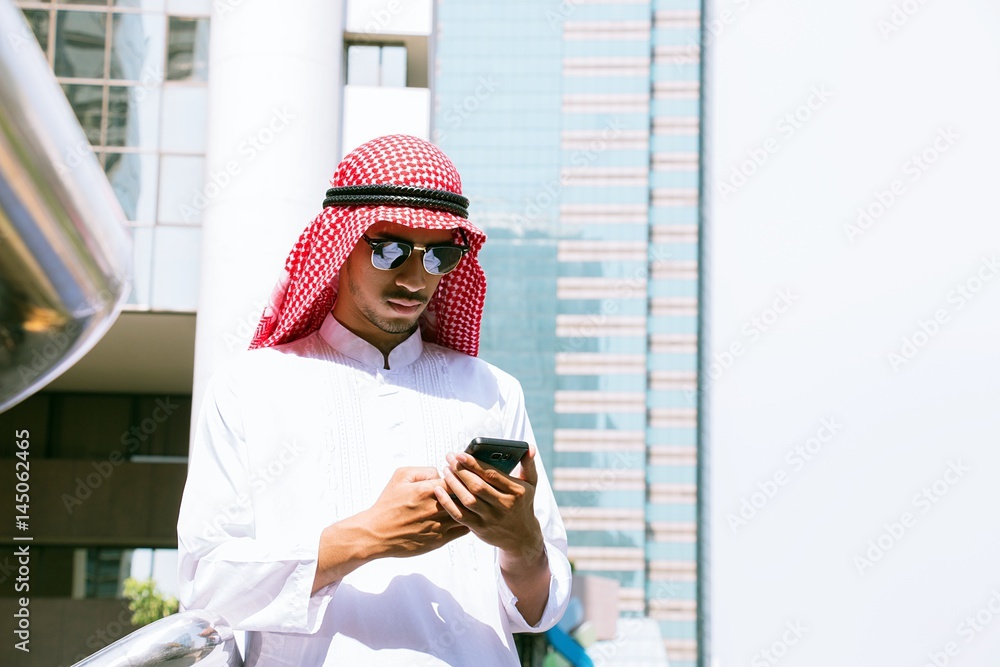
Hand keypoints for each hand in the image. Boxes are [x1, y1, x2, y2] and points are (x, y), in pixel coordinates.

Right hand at [313, 467, 468, 592]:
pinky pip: (463, 529)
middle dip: (468, 491)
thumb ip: (423, 470)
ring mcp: (440, 525)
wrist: (377, 534)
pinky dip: (467, 522)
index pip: (457, 479)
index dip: (461, 477)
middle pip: (465, 496)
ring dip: (469, 508)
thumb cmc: (388, 505)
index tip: (460, 477)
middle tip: (469, 489)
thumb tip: (440, 472)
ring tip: (469, 503)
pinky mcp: (440, 540)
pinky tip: (465, 517)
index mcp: (427, 490)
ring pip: (467, 514)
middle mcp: (436, 508)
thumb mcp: (400, 477)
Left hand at [434, 448, 544, 561]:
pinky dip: (447, 503)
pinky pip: (459, 515)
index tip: (461, 453)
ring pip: (467, 499)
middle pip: (477, 486)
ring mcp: (491, 518)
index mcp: (516, 491)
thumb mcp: (531, 484)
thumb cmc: (523, 504)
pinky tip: (439, 490)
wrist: (521, 537)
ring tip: (445, 470)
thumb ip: (528, 465)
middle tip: (449, 458)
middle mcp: (504, 505)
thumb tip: (529, 447)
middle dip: (460, 471)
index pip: (492, 475)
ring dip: (453, 484)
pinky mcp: (479, 528)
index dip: (474, 464)